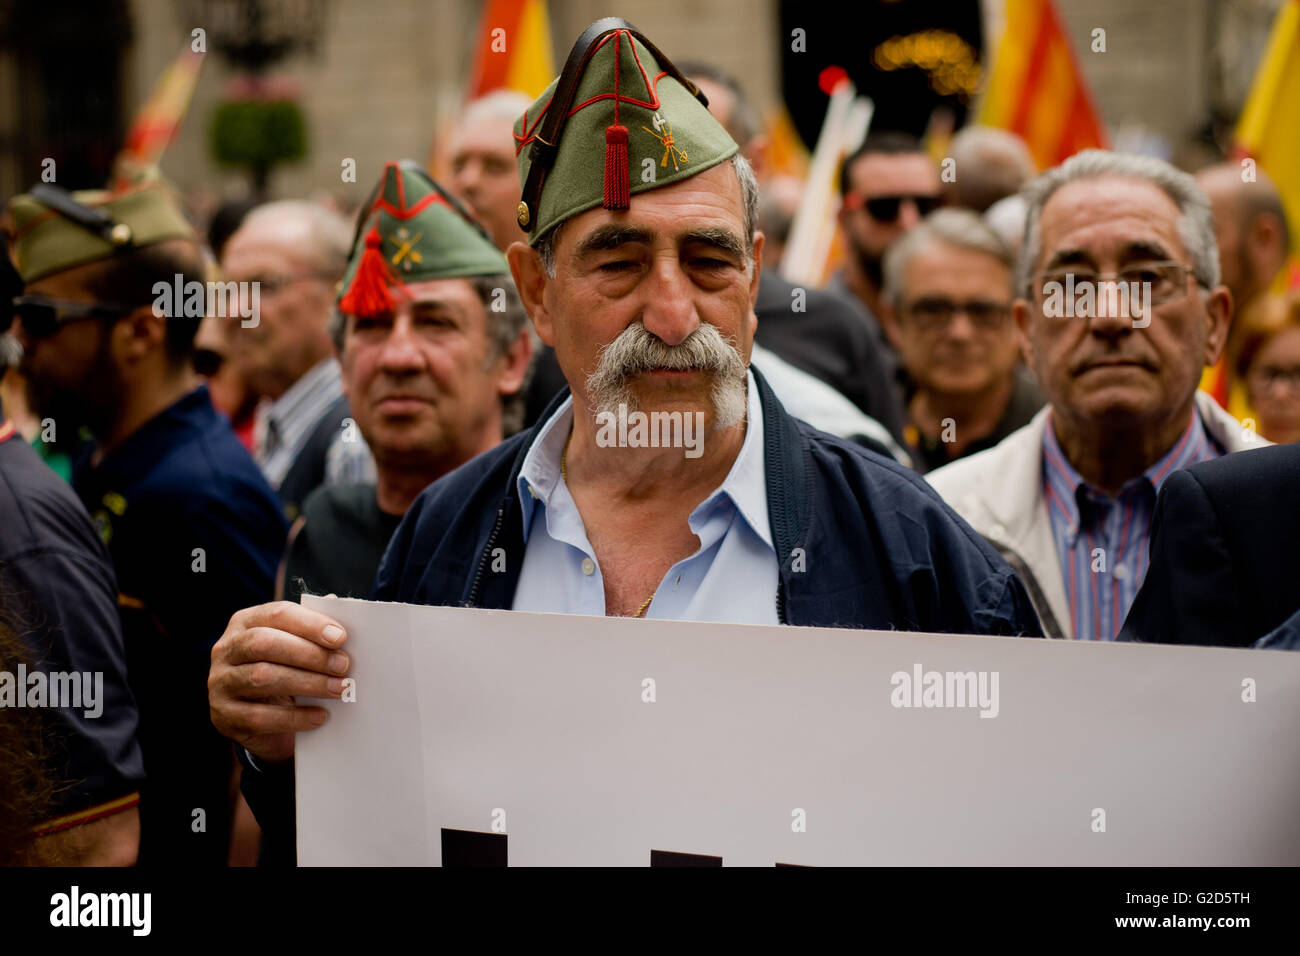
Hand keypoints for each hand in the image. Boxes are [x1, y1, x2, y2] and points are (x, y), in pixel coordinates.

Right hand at [208, 602, 349, 763]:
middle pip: (265, 643)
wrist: (263, 721)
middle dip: (309, 654)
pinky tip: (320, 716)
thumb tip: (339, 611)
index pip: (276, 614)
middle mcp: (226, 649)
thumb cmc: (286, 672)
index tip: (340, 638)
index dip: (310, 624)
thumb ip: (313, 631)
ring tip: (339, 689)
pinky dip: (295, 717)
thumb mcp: (296, 648)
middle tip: (343, 666)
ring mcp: (220, 683)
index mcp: (245, 622)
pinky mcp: (224, 716)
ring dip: (307, 683)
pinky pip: (260, 716)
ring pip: (262, 677)